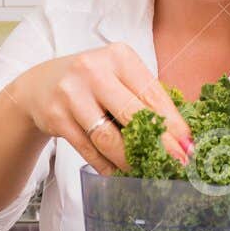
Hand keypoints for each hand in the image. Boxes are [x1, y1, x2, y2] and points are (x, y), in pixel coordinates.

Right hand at [6, 43, 192, 173]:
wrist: (40, 85)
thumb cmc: (91, 83)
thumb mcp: (118, 76)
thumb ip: (145, 98)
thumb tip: (181, 137)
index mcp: (118, 56)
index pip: (153, 94)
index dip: (173, 124)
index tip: (188, 146)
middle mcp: (94, 71)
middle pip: (133, 115)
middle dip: (159, 144)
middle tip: (177, 165)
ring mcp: (72, 94)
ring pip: (109, 138)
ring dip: (132, 160)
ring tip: (148, 172)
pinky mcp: (57, 117)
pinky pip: (89, 150)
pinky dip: (107, 166)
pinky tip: (120, 174)